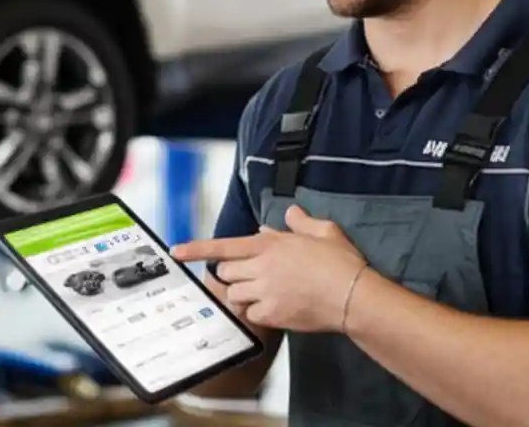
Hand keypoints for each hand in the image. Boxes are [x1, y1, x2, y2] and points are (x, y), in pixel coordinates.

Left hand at [172, 205, 368, 332]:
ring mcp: (265, 292)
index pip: (224, 246)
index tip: (176, 251)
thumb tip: (288, 214)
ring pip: (235, 294)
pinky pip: (251, 314)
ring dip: (243, 294)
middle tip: (252, 275)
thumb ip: (300, 222)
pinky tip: (274, 307)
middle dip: (233, 274)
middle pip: (225, 273)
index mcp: (270, 244)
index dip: (196, 249)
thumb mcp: (323, 231)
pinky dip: (257, 312)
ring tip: (263, 292)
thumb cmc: (341, 262)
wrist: (352, 296)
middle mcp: (261, 267)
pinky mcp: (272, 314)